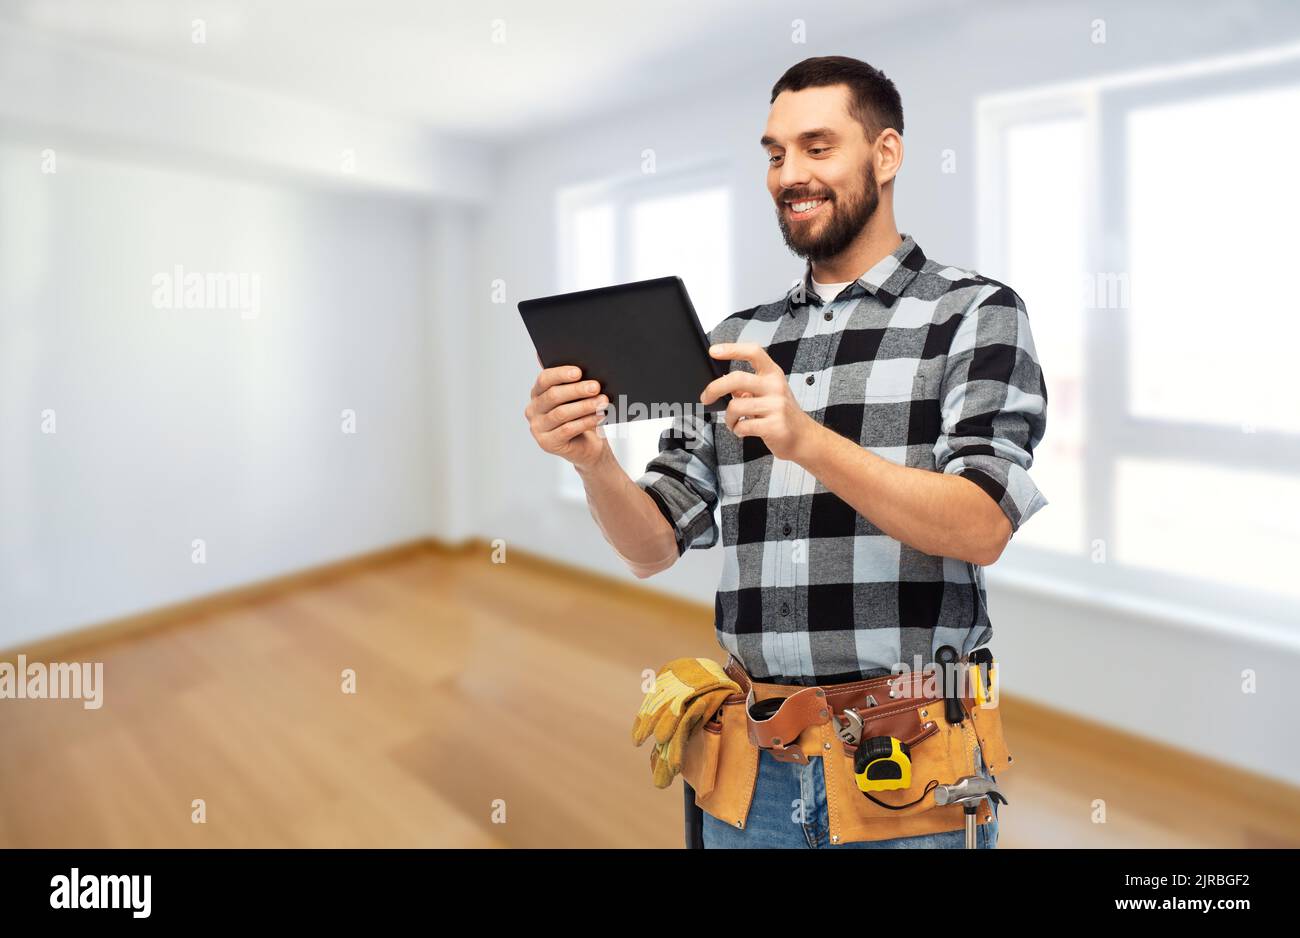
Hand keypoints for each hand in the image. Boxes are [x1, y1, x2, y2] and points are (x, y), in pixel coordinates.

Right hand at [525, 358, 610, 469]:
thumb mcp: (578, 398)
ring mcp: (538, 428)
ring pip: (561, 413)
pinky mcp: (547, 443)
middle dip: (577, 390)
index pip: (544, 379)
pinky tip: (599, 416)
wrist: (588, 446)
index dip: (561, 374)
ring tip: (602, 402)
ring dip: (584, 406)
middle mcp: (533, 410)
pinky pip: (567, 429)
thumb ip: (574, 382)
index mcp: (538, 393)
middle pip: (553, 396)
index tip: (579, 372)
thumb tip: (582, 364)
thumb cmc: (582, 416)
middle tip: (596, 386)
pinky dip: (586, 421)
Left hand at [700, 343, 818, 461]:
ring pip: (736, 406)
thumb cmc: (782, 414)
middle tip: (706, 398)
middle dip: (714, 388)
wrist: (804, 438)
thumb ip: (748, 386)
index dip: (732, 349)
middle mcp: (775, 386)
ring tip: (734, 422)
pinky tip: (743, 430)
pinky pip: (743, 426)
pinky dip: (737, 430)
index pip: (753, 352)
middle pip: (737, 378)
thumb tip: (722, 384)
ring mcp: (776, 406)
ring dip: (728, 418)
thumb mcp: (768, 393)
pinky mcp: (774, 425)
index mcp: (773, 374)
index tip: (714, 351)